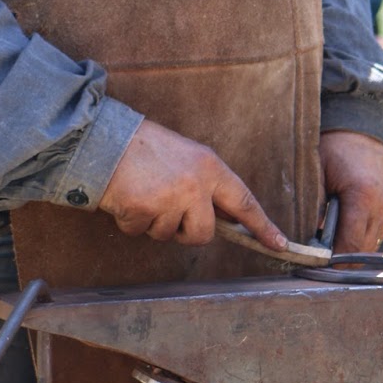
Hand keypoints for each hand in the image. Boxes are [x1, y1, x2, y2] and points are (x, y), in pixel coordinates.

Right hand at [98, 118, 286, 249]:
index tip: (278, 244)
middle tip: (168, 211)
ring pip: (168, 235)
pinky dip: (130, 222)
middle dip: (186, 232)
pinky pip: (140, 232)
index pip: (243, 201)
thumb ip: (206, 184)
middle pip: (203, 234)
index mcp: (209, 166)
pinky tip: (126, 197)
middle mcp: (195, 184)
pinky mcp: (143, 210)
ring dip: (153, 222)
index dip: (262, 225)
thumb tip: (226, 216)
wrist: (103, 138)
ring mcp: (170, 198)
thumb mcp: (186, 157)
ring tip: (143, 192)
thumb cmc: (144, 147)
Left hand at [319, 130, 382, 252]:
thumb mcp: (316, 173)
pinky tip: (350, 223)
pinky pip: (380, 226)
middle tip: (325, 260)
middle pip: (365, 248)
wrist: (361, 124)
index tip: (322, 268)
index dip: (337, 261)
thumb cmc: (333, 146)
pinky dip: (366, 229)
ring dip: (356, 243)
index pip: (351, 245)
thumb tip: (311, 241)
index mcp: (362, 196)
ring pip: (375, 240)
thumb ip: (315, 208)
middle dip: (345, 256)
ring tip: (336, 240)